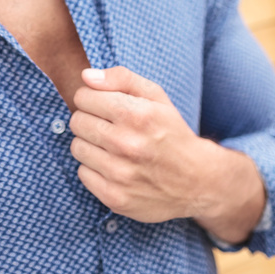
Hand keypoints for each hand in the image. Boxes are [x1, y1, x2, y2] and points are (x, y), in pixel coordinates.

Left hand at [69, 65, 207, 222]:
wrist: (197, 181)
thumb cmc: (172, 133)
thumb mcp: (156, 97)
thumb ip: (121, 78)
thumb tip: (86, 76)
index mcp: (137, 115)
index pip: (83, 97)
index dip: (91, 98)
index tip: (103, 105)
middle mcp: (126, 144)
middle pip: (77, 121)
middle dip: (89, 119)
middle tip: (108, 126)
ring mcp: (120, 174)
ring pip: (77, 147)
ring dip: (90, 144)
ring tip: (112, 147)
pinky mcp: (115, 197)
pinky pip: (82, 173)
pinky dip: (94, 169)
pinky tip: (114, 166)